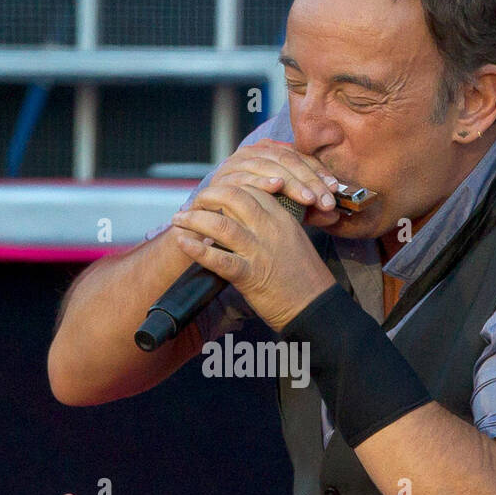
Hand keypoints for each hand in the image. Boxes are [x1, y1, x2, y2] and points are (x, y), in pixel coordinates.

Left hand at [171, 183, 336, 331]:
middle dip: (207, 196)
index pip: (250, 188)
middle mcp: (271, 229)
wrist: (317, 307)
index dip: (226, 187)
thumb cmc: (305, 278)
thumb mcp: (293, 240)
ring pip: (222, 225)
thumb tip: (242, 218)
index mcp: (283, 218)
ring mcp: (260, 251)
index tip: (212, 194)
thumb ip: (271, 225)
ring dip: (194, 220)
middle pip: (233, 197)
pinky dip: (197, 250)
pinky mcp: (251, 276)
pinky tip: (183, 243)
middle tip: (192, 203)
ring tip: (178, 220)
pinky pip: (219, 259)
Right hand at [207, 137, 342, 225]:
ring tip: (309, 198)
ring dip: (291, 182)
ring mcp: (236, 163)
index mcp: (270, 155)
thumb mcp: (286, 212)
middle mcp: (253, 153)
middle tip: (327, 200)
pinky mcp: (222, 178)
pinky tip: (277, 186)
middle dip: (310, 180)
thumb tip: (336, 214)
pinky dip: (261, 180)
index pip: (300, 157)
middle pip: (288, 159)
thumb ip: (309, 211)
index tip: (335, 190)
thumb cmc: (252, 220)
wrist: (211, 231)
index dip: (319, 172)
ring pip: (270, 165)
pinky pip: (245, 176)